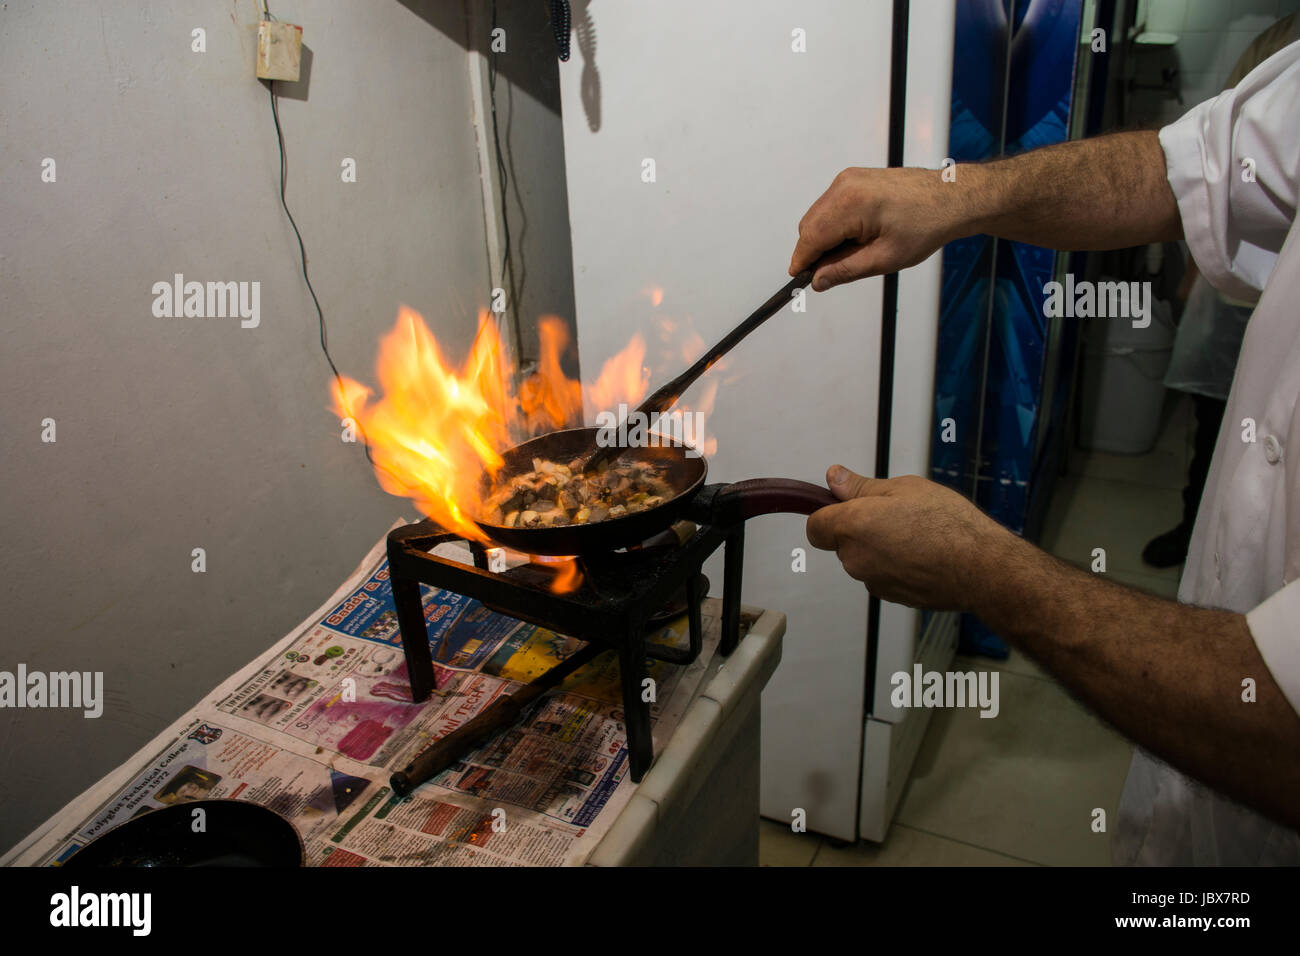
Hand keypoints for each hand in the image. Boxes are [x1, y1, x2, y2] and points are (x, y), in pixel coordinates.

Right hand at [789, 167, 957, 290]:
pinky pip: (831, 206)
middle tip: (833, 273)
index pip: (810, 237)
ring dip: (826, 238)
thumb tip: (817, 280)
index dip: (802, 261)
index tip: (797, 279)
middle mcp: (844, 185)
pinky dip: (835, 225)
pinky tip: (857, 237)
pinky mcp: (854, 179)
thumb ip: (844, 270)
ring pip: (819, 216)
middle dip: (815, 251)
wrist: (951, 198)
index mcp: (850, 203)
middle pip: (810, 225)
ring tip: (855, 253)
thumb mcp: (883, 258)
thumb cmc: (926, 225)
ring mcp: (848, 179)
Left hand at [805, 465, 1017, 609]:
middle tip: (894, 514)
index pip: (816, 526)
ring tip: (916, 534)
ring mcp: (873, 581)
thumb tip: (836, 478)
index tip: (845, 505)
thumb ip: (861, 487)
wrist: (980, 567)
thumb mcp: (903, 488)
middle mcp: (856, 559)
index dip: (828, 514)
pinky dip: (896, 566)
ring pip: (864, 560)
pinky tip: (923, 554)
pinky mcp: (892, 596)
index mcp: (852, 526)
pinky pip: (883, 576)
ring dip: (880, 548)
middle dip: (860, 529)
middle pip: (842, 544)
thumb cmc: (948, 526)